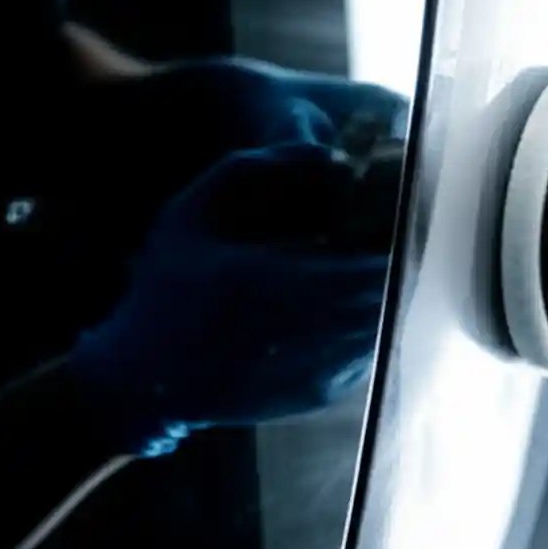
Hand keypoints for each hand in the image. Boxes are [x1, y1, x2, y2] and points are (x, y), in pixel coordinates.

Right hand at [69, 142, 390, 455]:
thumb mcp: (190, 212)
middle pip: (399, 291)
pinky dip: (373, 320)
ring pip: (392, 322)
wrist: (143, 382)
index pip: (382, 260)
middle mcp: (312, 334)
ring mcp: (324, 370)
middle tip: (398, 228)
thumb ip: (255, 169)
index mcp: (282, 285)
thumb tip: (331, 157)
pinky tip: (347, 299)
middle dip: (403, 258)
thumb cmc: (166, 289)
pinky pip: (373, 350)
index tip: (402, 208)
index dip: (403, 233)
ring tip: (372, 260)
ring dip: (392, 290)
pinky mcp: (326, 392)